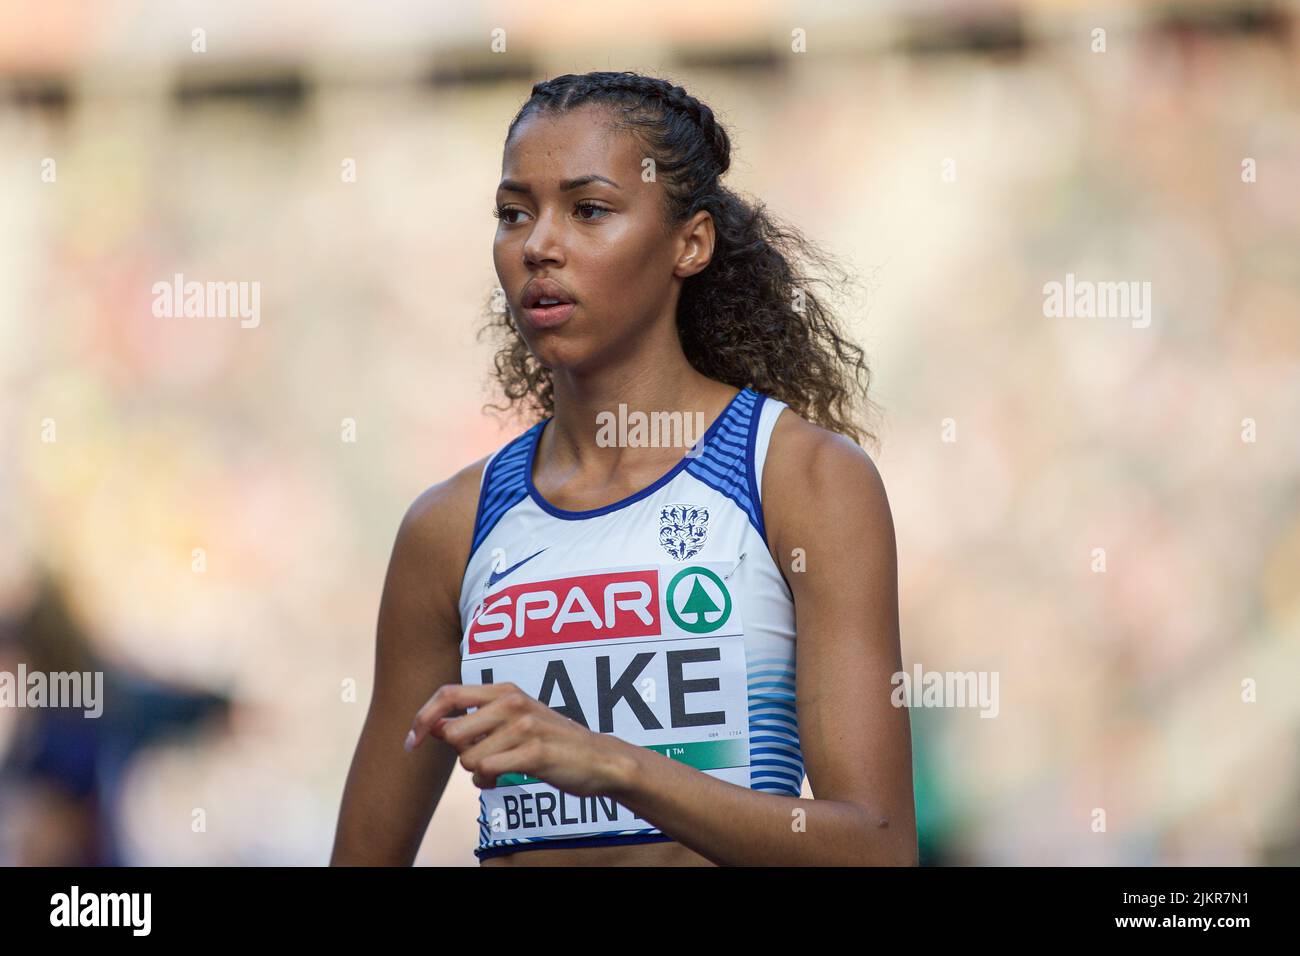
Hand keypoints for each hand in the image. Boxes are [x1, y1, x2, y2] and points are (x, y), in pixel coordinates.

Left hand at [404, 683, 637, 797]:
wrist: (597, 759)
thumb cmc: (548, 741)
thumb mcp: (514, 719)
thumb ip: (477, 719)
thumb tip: (435, 728)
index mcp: (505, 690)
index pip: (448, 694)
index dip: (423, 717)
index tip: (412, 740)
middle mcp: (512, 702)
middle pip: (453, 732)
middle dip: (460, 754)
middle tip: (482, 758)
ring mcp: (524, 726)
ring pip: (469, 758)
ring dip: (478, 772)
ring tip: (499, 769)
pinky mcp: (534, 752)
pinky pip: (488, 771)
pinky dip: (489, 781)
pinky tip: (504, 778)